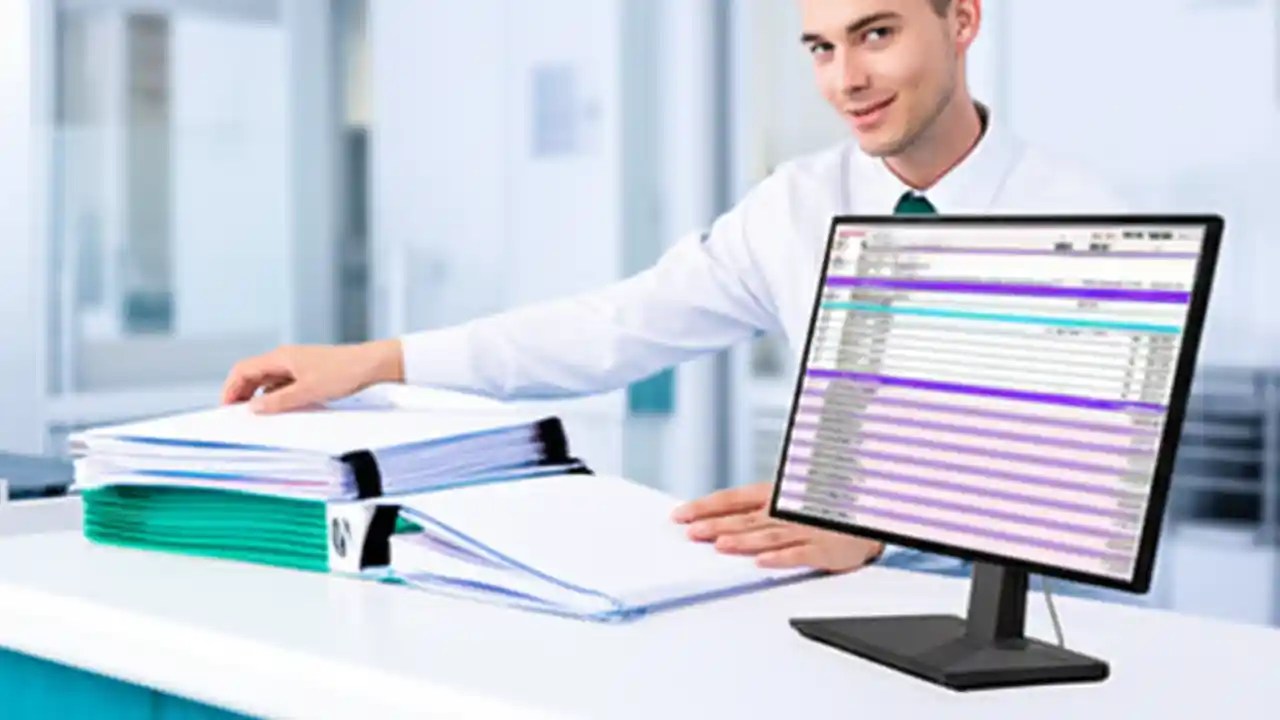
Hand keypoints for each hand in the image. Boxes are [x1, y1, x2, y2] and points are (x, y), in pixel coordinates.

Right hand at [221, 340, 404, 413]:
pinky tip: (282, 411)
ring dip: (261, 398)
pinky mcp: (308, 373)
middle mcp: (286, 359)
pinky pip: (284, 385)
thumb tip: (253, 408)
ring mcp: (297, 365)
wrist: (372, 364)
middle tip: (240, 417)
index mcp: (281, 358)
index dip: (230, 389)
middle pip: (253, 376)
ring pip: (269, 381)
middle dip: (243, 395)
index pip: (243, 370)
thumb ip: (278, 401)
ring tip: (259, 417)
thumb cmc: (343, 372)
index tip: (227, 409)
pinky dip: (278, 397)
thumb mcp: (307, 392)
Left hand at [671, 481, 882, 572]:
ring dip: (744, 540)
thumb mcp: (783, 501)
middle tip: (692, 533)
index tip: (679, 516)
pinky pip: (800, 553)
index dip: (704, 507)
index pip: (731, 499)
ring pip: (768, 534)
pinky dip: (781, 557)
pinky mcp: (823, 548)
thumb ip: (751, 510)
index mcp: (771, 495)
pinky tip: (763, 562)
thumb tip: (714, 523)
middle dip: (716, 525)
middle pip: (745, 518)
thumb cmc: (819, 510)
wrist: (866, 515)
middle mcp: (784, 511)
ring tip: (721, 546)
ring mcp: (804, 528)